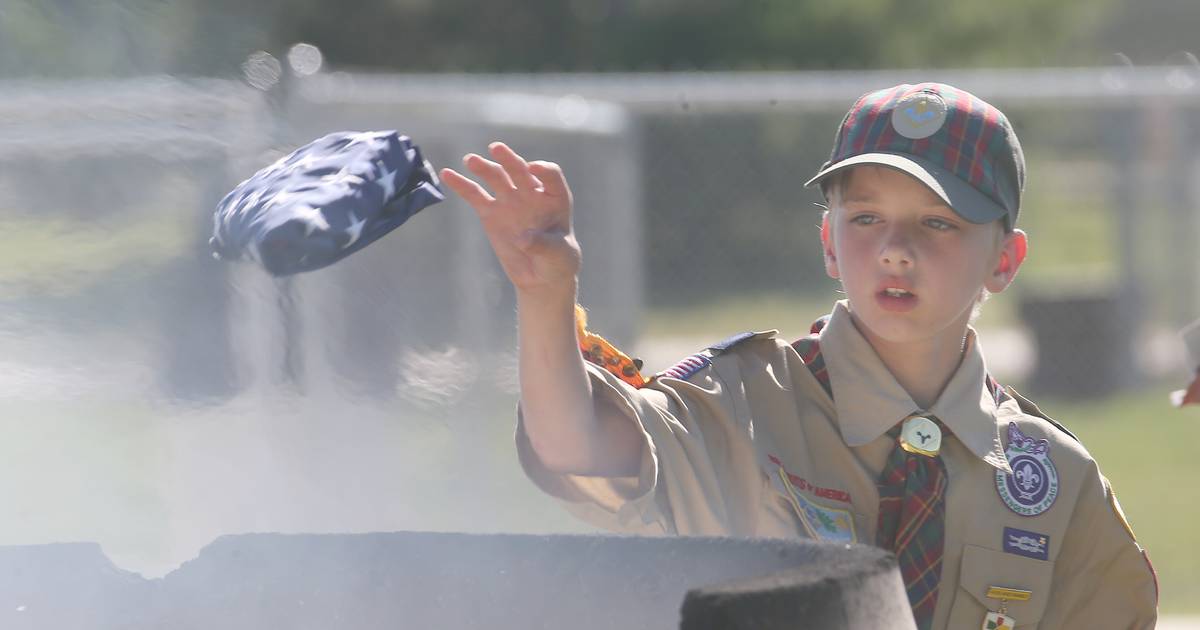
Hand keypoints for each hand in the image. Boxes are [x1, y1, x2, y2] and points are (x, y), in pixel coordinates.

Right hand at [441, 143, 579, 296]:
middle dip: (509, 159)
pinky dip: (461, 184)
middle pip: (520, 170)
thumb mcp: (558, 255)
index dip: (543, 170)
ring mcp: (509, 201)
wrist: (540, 275)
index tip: (533, 169)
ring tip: (470, 160)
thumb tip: (524, 239)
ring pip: (496, 178)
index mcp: (555, 198)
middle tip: (496, 149)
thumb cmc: (558, 261)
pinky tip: (447, 173)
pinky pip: (475, 195)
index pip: (550, 175)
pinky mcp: (491, 213)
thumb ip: (544, 245)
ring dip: (484, 167)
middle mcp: (531, 194)